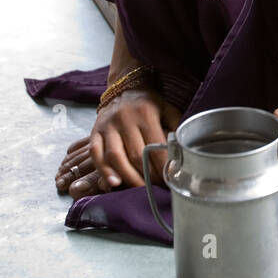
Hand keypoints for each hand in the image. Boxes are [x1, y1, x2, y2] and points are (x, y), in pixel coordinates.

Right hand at [55, 87, 184, 196]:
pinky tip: (114, 183)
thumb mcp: (167, 109)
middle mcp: (124, 119)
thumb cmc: (149, 104)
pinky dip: (104, 171)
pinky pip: (96, 155)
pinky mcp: (94, 132)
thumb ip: (175, 128)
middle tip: (156, 186)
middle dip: (147, 175)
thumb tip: (183, 153)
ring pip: (115, 157)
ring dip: (128, 177)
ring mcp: (107, 126)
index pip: (155, 147)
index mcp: (145, 113)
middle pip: (136, 155)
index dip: (163, 167)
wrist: (125, 88)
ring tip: (138, 189)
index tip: (169, 179)